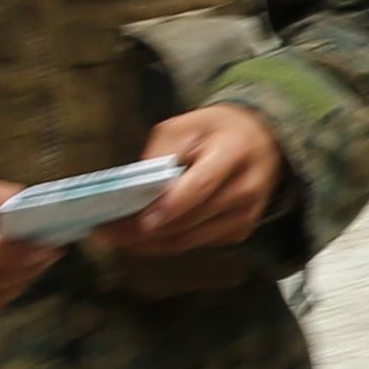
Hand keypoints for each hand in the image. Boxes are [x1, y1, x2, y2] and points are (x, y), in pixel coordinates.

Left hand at [94, 105, 283, 259]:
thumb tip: (135, 186)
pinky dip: (167, 243)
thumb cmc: (217, 130)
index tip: (136, 221)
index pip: (200, 187)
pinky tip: (142, 238)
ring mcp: (246, 215)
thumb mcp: (186, 124)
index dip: (168, 208)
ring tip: (116, 239)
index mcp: (233, 153)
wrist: (262, 141)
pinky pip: (197, 244)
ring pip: (189, 240)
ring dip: (149, 244)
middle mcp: (245, 189)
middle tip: (106, 232)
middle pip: (189, 220)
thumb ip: (161, 152)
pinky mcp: (241, 231)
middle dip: (143, 231)